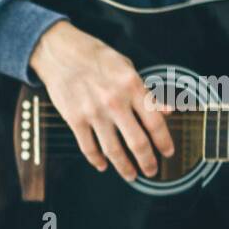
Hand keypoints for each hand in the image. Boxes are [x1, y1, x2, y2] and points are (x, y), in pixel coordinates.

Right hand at [28, 20, 173, 180]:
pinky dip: (97, 160)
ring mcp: (94, 113)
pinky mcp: (75, 120)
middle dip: (147, 161)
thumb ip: (146, 91)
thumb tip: (168, 110)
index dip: (164, 141)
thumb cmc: (94, 57)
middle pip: (137, 141)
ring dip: (124, 167)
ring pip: (113, 150)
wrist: (59, 53)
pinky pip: (88, 147)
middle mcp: (115, 102)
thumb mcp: (127, 67)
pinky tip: (103, 166)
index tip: (168, 152)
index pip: (155, 121)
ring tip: (130, 175)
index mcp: (132, 86)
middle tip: (152, 171)